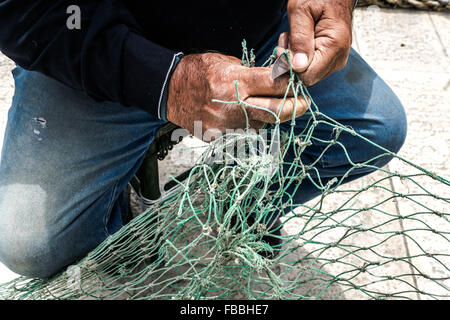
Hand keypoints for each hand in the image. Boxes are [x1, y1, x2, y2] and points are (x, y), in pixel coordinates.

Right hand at [166, 53, 308, 136]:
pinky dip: (246, 124)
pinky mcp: (218, 136)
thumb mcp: (223, 61)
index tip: (298, 84)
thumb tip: (269, 80)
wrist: (167, 91)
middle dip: (296, 108)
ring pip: (261, 125)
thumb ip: (248, 72)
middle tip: (303, 104)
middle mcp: (232, 105)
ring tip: (262, 106)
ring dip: (268, 117)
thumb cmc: (195, 72)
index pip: (274, 84)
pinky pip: (242, 132)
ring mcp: (225, 125)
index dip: (292, 84)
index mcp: (234, 81)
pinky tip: (239, 115)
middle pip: (276, 112)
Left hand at [279, 0, 353, 85]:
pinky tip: (297, 40)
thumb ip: (299, 39)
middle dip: (290, 62)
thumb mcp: (301, 10)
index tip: (281, 50)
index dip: (289, 68)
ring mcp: (335, 59)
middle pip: (306, 76)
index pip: (307, 76)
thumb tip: (298, 67)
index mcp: (334, 46)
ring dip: (293, 57)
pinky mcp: (329, 58)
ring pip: (305, 72)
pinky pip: (309, 65)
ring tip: (292, 36)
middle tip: (286, 39)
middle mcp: (338, 57)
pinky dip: (298, 55)